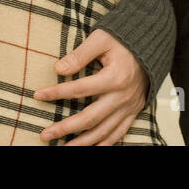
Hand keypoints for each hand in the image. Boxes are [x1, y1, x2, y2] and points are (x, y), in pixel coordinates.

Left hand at [32, 28, 147, 145]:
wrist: (150, 46)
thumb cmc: (122, 41)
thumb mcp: (101, 39)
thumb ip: (80, 54)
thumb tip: (58, 69)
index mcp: (114, 78)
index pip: (79, 89)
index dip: (57, 93)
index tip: (38, 95)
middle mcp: (122, 97)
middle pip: (90, 118)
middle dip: (66, 128)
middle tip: (45, 135)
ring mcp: (128, 107)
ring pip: (104, 132)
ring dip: (83, 143)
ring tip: (63, 149)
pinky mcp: (133, 112)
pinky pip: (119, 133)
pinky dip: (105, 144)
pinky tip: (91, 148)